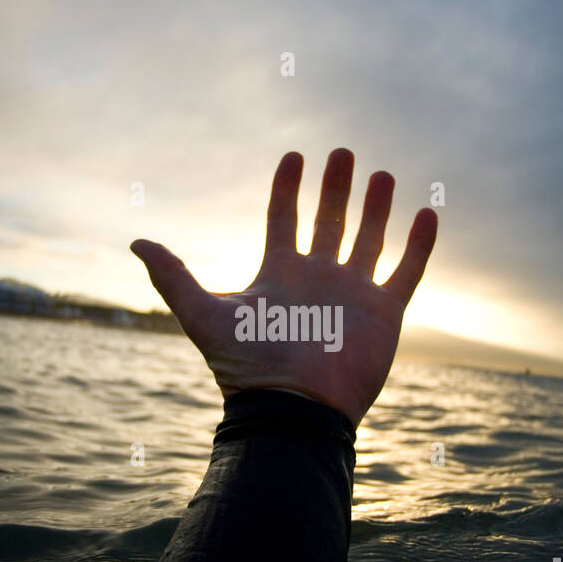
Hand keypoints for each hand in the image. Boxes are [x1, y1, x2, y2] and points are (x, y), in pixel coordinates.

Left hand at [130, 148, 437, 426]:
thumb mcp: (202, 315)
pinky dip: (419, 245)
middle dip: (335, 188)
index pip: (283, 220)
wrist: (294, 408)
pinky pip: (406, 272)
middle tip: (343, 153)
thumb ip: (173, 277)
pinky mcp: (384, 313)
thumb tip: (135, 243)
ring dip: (376, 208)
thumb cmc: (248, 367)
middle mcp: (317, 280)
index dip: (287, 188)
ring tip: (382, 175)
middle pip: (329, 223)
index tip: (294, 156)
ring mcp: (353, 294)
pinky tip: (427, 213)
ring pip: (369, 240)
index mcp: (279, 275)